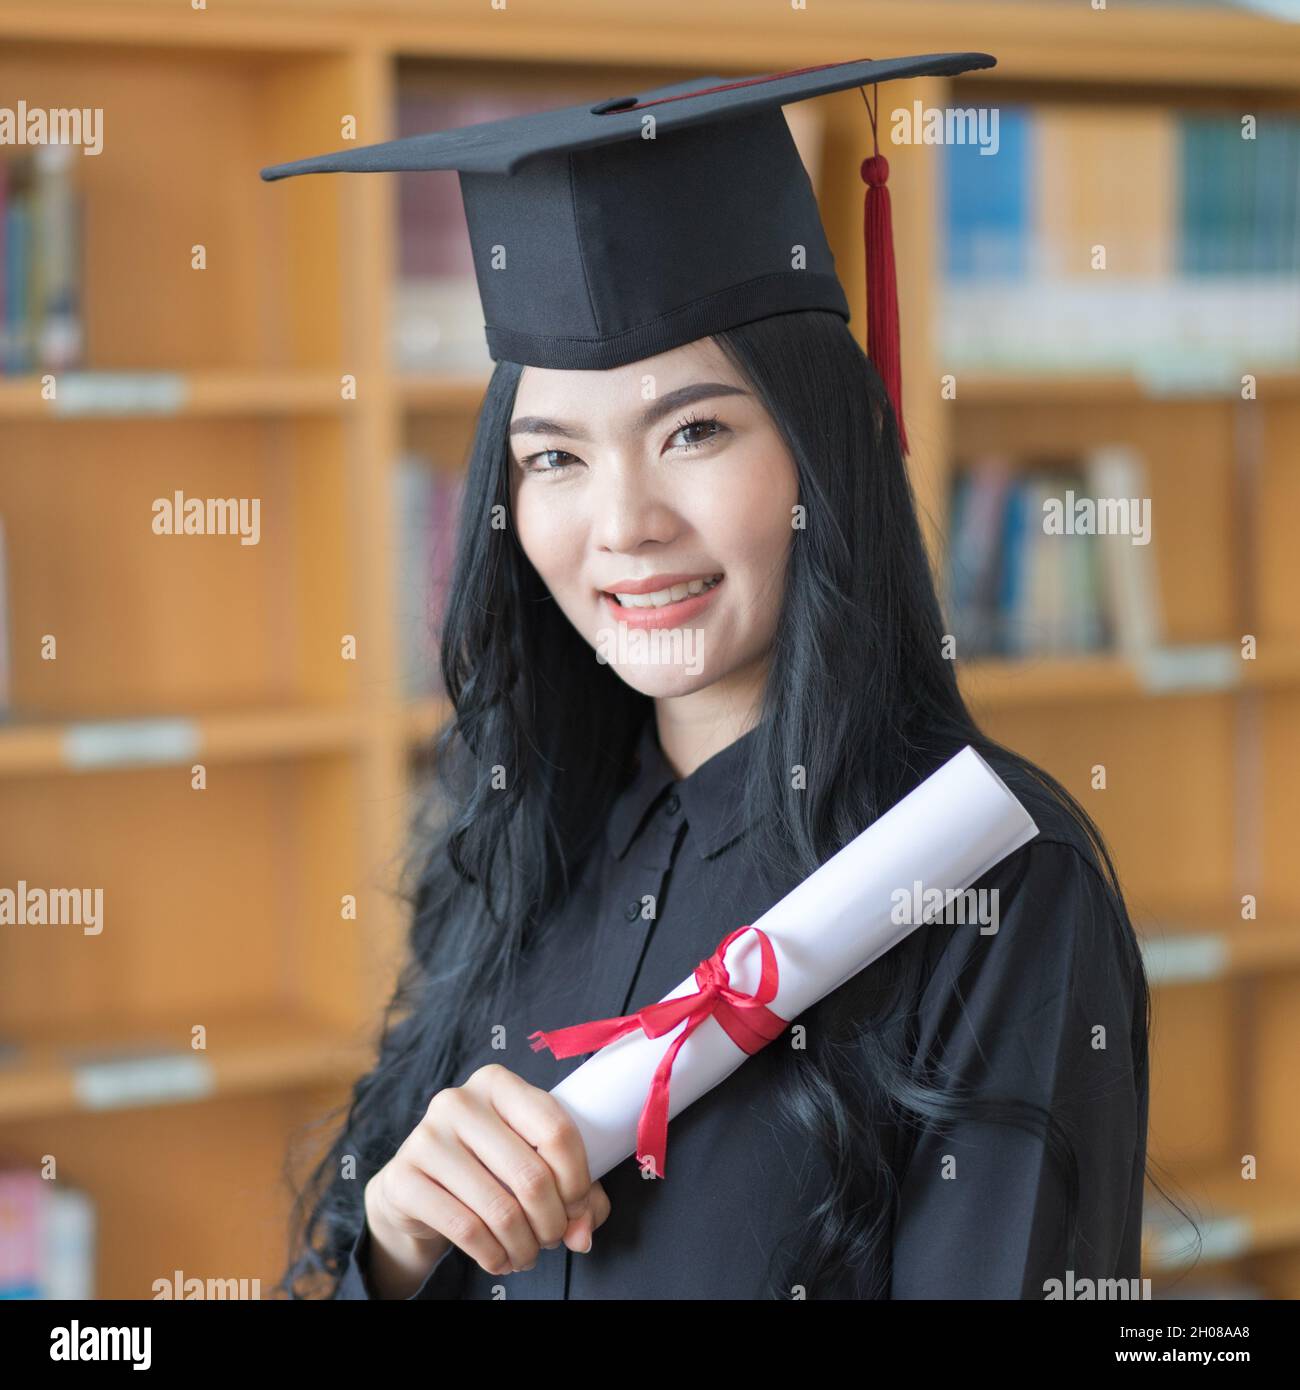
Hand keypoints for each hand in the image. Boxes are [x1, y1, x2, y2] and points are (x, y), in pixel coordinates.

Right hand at [362, 1063, 610, 1295]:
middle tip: (552, 1239)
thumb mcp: (534, 1162)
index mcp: (497, 1082)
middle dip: (552, 1222)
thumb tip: (582, 1235)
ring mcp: (426, 1137)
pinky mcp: (403, 1178)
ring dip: (524, 1246)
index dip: (578, 1181)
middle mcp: (459, 1101)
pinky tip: (500, 1259)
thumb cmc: (488, 1168)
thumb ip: (574, 1193)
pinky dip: (493, 1255)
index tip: (577, 1208)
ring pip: (500, 1209)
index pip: (557, 1130)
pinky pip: (466, 1229)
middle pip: (532, 1175)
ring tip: (528, 1254)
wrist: (417, 1188)